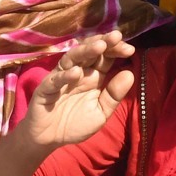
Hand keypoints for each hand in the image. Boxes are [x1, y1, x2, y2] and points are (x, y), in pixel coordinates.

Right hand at [16, 32, 133, 148]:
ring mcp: (60, 78)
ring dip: (84, 51)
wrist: (49, 138)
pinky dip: (65, 75)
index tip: (129, 49)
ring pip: (71, 59)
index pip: (105, 57)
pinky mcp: (45, 89)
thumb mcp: (100, 112)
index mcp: (93, 77)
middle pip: (89, 53)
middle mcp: (78, 73)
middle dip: (102, 43)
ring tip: (99, 46)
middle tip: (115, 36)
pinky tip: (76, 72)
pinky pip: (55, 79)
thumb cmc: (75, 124)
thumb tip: (130, 73)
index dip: (115, 50)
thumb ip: (113, 95)